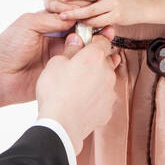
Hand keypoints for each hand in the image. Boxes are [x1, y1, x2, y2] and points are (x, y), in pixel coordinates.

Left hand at [0, 10, 112, 112]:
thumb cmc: (6, 47)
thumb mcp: (27, 24)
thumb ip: (50, 18)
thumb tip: (73, 17)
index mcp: (48, 25)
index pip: (71, 17)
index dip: (85, 15)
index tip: (98, 13)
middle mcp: (56, 40)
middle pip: (82, 33)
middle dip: (95, 30)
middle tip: (109, 29)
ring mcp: (60, 58)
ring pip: (83, 51)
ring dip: (96, 47)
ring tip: (110, 42)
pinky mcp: (61, 75)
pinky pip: (79, 69)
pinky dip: (91, 65)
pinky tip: (103, 61)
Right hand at [36, 30, 121, 154]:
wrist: (61, 125)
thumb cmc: (55, 92)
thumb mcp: (55, 64)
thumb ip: (70, 50)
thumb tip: (76, 40)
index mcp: (94, 56)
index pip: (102, 40)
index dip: (95, 39)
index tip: (89, 41)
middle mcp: (107, 72)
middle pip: (106, 60)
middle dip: (95, 61)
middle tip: (79, 66)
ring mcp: (109, 92)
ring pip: (105, 80)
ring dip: (96, 80)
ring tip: (78, 87)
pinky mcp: (108, 109)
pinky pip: (103, 98)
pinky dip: (96, 98)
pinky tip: (81, 101)